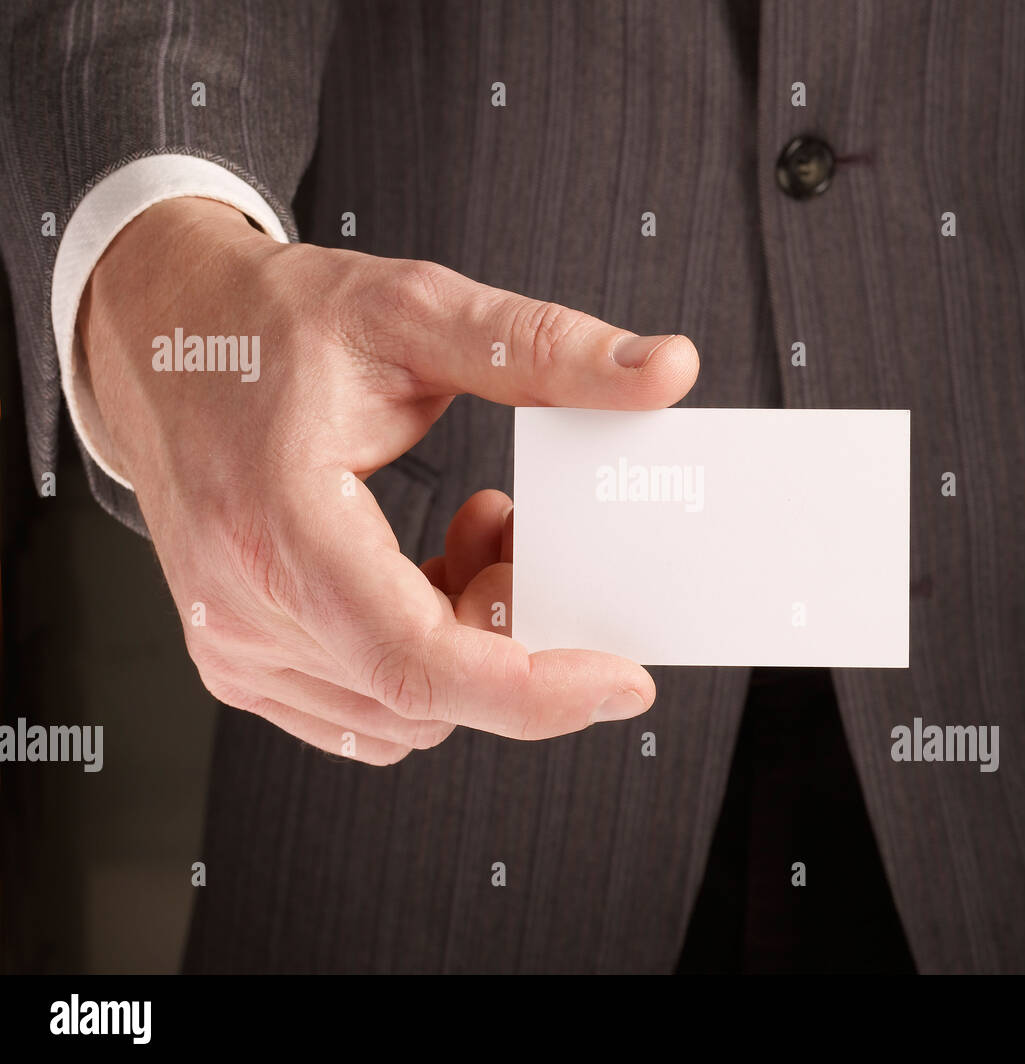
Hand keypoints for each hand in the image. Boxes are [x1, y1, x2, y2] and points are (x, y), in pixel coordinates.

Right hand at [79, 197, 697, 763]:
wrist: (164, 339)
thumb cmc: (270, 325)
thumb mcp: (414, 311)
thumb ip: (545, 347)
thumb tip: (666, 370)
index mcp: (281, 526)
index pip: (419, 661)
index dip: (536, 691)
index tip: (623, 681)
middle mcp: (245, 611)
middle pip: (430, 692)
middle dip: (513, 631)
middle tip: (521, 532)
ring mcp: (237, 647)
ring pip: (407, 713)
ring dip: (472, 643)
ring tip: (472, 535)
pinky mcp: (243, 660)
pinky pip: (369, 710)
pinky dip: (428, 660)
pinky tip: (428, 574)